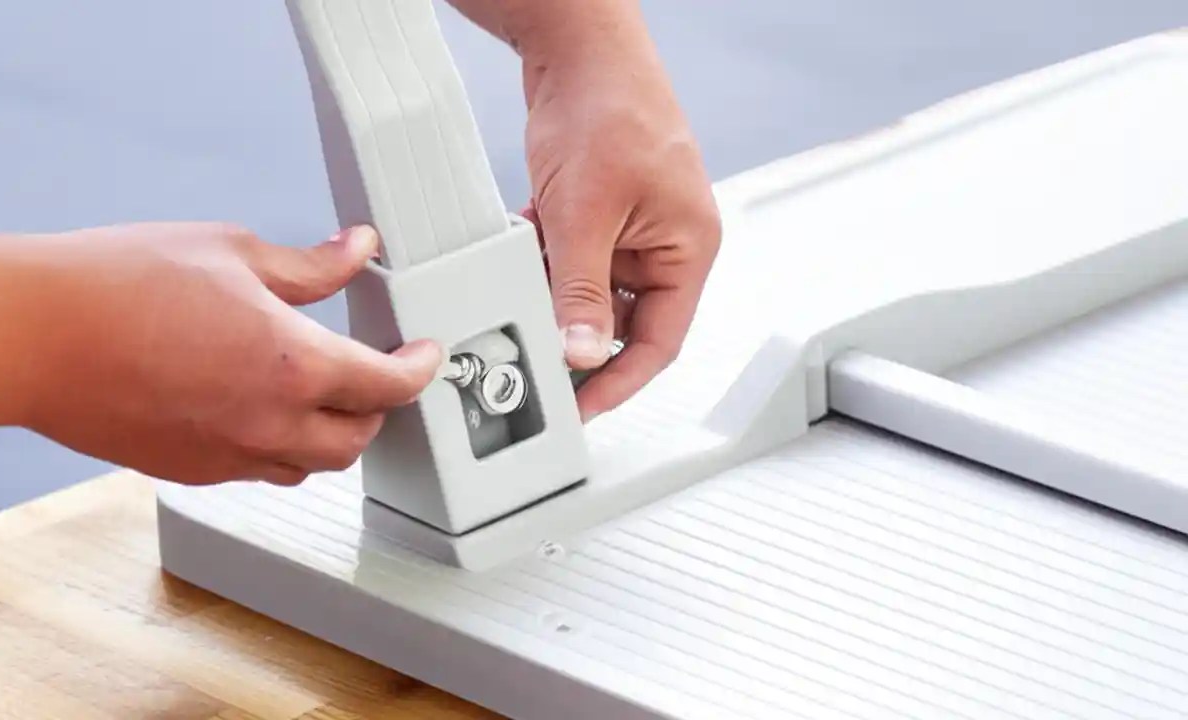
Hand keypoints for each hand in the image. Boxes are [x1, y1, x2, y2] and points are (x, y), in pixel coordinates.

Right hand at [22, 222, 440, 485]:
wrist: (35, 335)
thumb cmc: (121, 284)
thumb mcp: (233, 252)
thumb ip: (309, 265)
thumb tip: (357, 250)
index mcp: (294, 364)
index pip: (388, 385)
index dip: (419, 369)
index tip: (424, 355)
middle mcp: (270, 423)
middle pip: (358, 439)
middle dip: (379, 407)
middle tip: (375, 372)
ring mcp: (228, 455)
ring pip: (310, 465)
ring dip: (331, 435)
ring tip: (322, 396)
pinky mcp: (190, 469)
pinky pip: (259, 471)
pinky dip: (279, 447)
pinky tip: (260, 410)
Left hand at [520, 29, 721, 421]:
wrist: (579, 43)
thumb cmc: (608, 108)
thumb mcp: (585, 217)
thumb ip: (583, 294)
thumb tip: (581, 354)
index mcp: (688, 249)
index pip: (658, 343)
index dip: (617, 383)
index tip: (578, 408)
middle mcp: (666, 242)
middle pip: (623, 321)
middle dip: (575, 332)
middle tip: (534, 352)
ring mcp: (632, 225)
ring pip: (590, 289)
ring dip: (554, 290)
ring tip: (524, 284)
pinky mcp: (600, 208)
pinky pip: (572, 256)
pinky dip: (545, 257)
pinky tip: (524, 241)